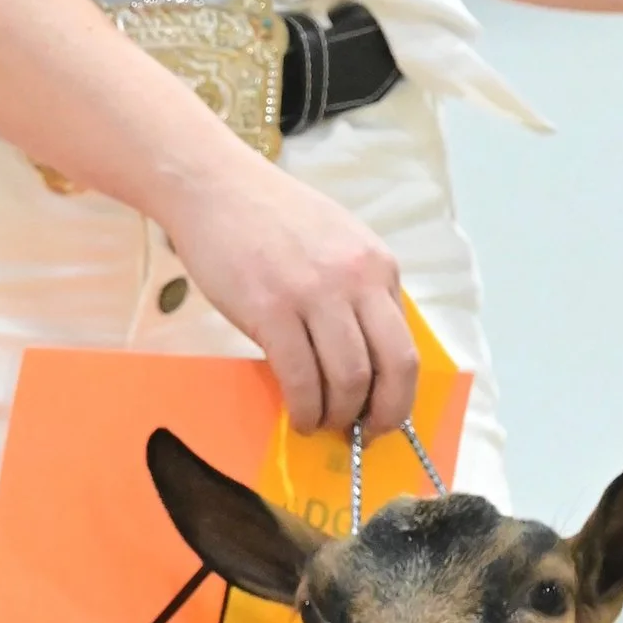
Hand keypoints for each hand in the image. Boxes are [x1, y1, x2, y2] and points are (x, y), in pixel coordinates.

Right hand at [153, 150, 416, 434]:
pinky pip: (301, 378)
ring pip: (349, 379)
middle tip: (360, 433)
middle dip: (382, 414)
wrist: (217, 188)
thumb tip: (364, 355)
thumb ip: (356, 292)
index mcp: (377, 266)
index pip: (405, 343)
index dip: (398, 391)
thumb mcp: (336, 245)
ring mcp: (315, 295)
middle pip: (392, 367)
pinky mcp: (272, 311)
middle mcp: (356, 279)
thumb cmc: (271, 219)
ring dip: (337, 416)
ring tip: (319, 423)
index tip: (380, 414)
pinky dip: (304, 408)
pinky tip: (297, 416)